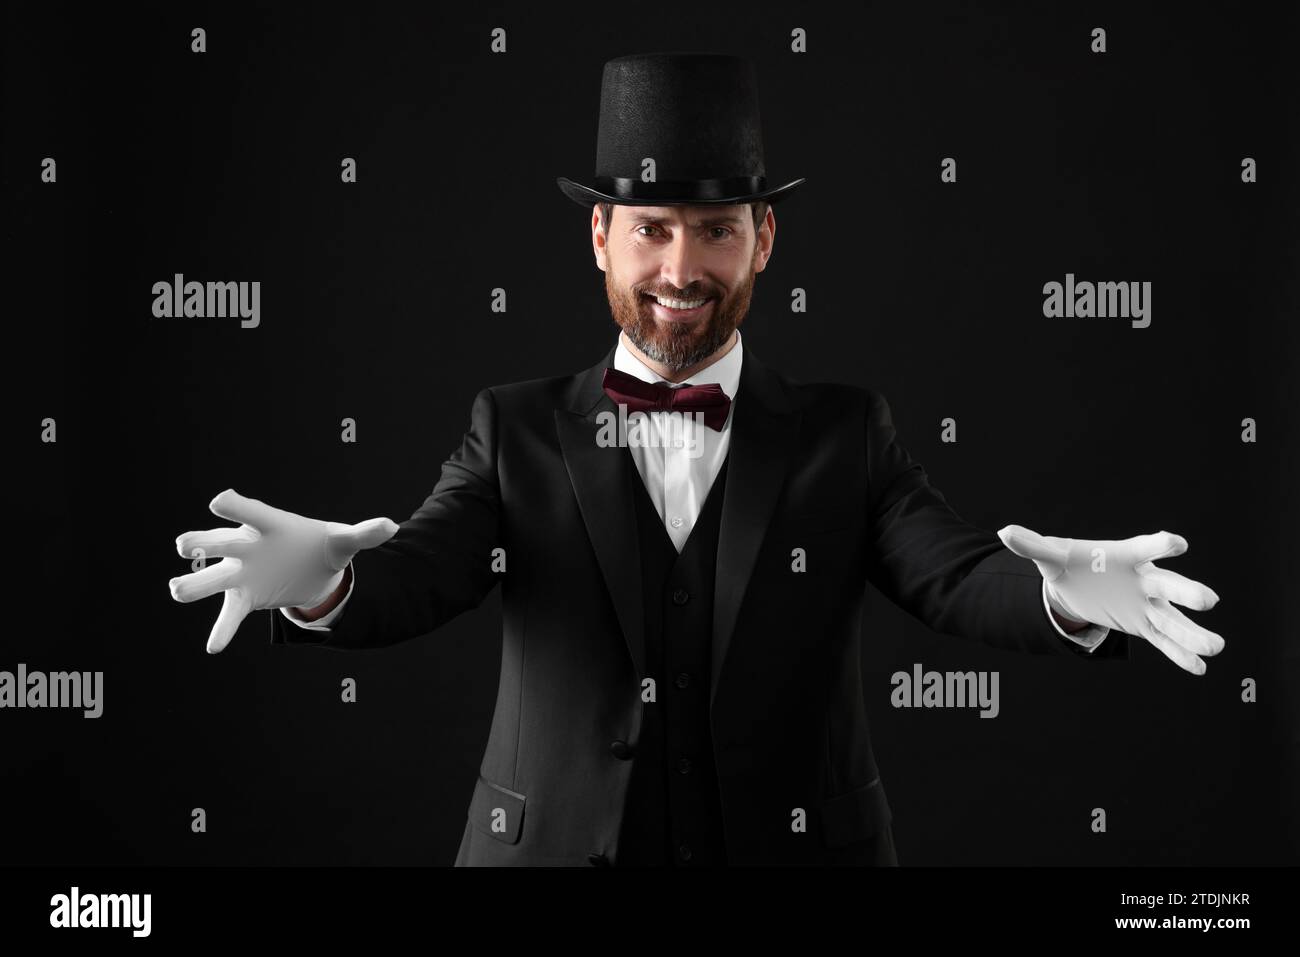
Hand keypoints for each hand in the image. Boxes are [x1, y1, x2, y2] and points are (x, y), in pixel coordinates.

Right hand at [170, 489, 398, 653]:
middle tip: (185, 545)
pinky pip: (229, 615)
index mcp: (270, 524)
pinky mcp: (243, 598)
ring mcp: (241, 572)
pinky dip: (223, 630)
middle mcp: (248, 546)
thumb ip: (363, 534)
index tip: (220, 501)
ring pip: (213, 577)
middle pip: (221, 542)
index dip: (234, 506)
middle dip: (204, 542)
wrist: (311, 570)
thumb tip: (392, 527)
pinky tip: (214, 647)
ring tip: (179, 590)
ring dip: (195, 584)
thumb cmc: (321, 546)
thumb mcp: (344, 541)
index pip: (249, 510)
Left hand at [997, 524, 1224, 674]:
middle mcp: (1143, 580)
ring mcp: (1146, 605)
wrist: (1079, 583)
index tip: (1178, 543)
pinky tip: (1199, 667)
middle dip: (1187, 593)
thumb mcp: (1051, 556)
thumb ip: (1032, 545)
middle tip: (1209, 600)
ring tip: (1216, 647)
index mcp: (1125, 556)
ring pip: (1172, 619)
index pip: (1145, 548)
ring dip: (1193, 633)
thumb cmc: (1072, 563)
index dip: (1160, 545)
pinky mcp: (1143, 625)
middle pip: (1169, 585)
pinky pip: (1164, 641)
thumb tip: (1004, 532)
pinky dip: (1180, 654)